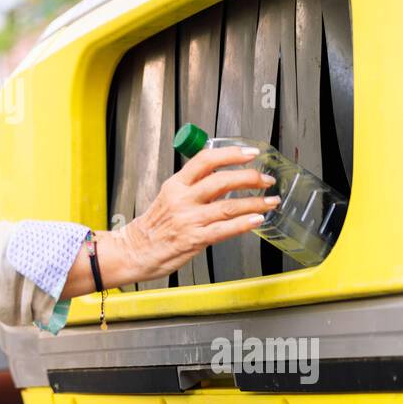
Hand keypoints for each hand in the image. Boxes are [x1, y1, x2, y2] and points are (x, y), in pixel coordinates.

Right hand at [98, 146, 280, 287]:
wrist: (134, 251)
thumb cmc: (153, 227)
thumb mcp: (169, 197)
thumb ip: (194, 188)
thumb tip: (224, 180)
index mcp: (176, 184)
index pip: (205, 160)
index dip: (231, 154)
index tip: (250, 153)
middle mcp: (182, 199)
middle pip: (221, 180)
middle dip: (250, 177)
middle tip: (266, 179)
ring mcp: (188, 219)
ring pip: (228, 205)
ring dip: (255, 202)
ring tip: (270, 201)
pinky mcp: (193, 239)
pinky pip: (224, 229)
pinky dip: (244, 223)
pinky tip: (257, 220)